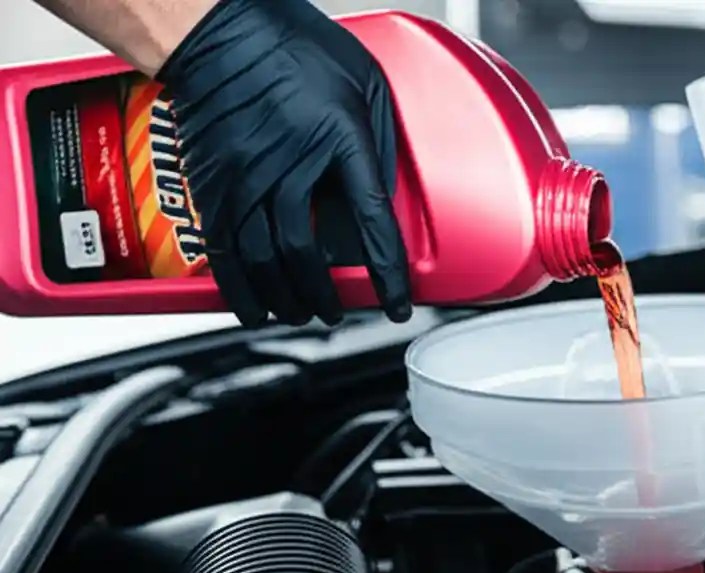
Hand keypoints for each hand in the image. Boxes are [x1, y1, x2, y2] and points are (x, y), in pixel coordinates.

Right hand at [158, 0, 410, 326]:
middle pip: (307, 254)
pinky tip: (249, 306)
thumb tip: (386, 198)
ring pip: (263, 261)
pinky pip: (223, 250)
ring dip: (283, 299)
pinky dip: (237, 288)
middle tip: (336, 314)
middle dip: (325, 297)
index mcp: (338, 140)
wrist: (219, 29)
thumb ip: (377, 145)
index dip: (387, 273)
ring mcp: (243, 177)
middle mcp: (288, 165)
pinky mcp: (210, 184)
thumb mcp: (365, 85)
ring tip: (298, 315)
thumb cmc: (294, 48)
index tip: (398, 306)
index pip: (371, 223)